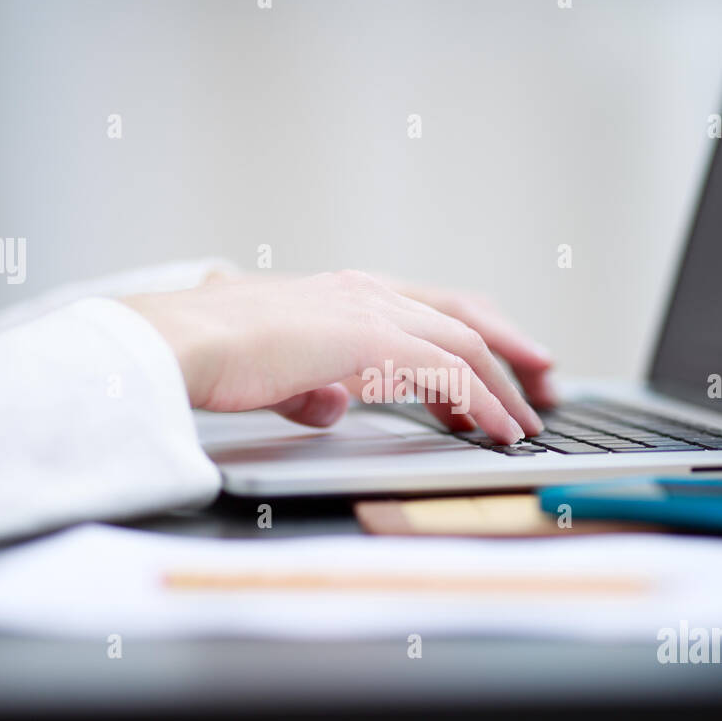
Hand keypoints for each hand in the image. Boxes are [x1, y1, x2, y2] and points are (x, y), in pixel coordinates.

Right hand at [120, 270, 547, 443]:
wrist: (177, 343)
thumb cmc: (211, 354)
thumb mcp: (274, 370)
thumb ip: (311, 385)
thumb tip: (331, 406)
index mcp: (345, 293)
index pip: (430, 309)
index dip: (475, 337)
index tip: (503, 368)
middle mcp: (366, 291)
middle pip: (464, 316)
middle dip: (511, 351)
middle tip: (544, 384)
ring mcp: (371, 311)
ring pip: (464, 346)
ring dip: (502, 386)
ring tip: (526, 422)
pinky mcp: (371, 340)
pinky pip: (449, 373)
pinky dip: (481, 402)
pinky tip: (496, 430)